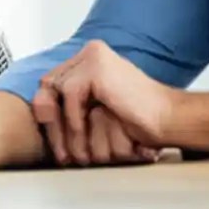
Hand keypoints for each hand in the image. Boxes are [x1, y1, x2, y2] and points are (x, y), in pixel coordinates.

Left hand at [34, 40, 179, 166]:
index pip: (53, 84)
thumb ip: (70, 107)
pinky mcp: (97, 66)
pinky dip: (74, 118)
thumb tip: (39, 110)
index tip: (58, 145)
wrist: (168, 120)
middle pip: (49, 87)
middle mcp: (89, 53)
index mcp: (89, 60)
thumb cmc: (137, 121)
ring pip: (55, 92)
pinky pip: (69, 93)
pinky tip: (85, 133)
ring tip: (76, 153)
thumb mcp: (96, 112)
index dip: (51, 116)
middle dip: (52, 125)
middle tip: (62, 154)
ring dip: (63, 129)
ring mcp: (93, 57)